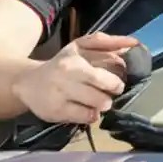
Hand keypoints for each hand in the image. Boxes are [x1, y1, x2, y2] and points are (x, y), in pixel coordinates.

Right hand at [11, 32, 139, 123]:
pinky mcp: (56, 113)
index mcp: (73, 62)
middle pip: (101, 97)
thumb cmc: (62, 63)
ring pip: (95, 108)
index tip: (116, 85)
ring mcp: (60, 98)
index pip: (103, 78)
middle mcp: (65, 80)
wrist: (28, 82)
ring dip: (101, 106)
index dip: (115, 84)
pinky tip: (87, 109)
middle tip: (108, 94)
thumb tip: (133, 43)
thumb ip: (107, 43)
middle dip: (109, 97)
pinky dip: (91, 115)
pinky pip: (85, 118)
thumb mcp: (80, 47)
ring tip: (97, 101)